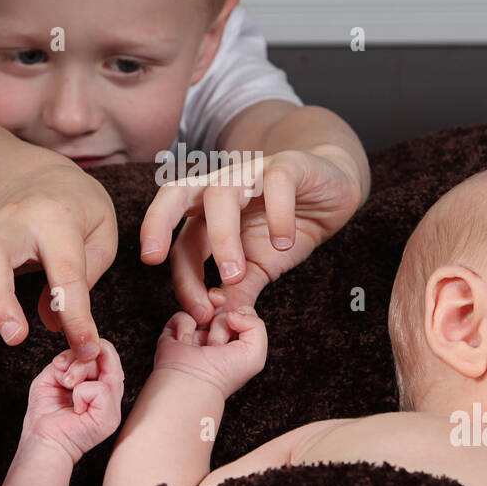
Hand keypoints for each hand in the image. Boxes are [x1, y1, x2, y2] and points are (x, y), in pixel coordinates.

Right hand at [0, 152, 117, 359]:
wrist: (46, 175)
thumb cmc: (80, 209)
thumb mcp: (103, 234)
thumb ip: (85, 277)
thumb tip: (53, 322)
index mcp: (59, 220)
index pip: (67, 272)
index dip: (76, 315)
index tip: (84, 348)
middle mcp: (17, 219)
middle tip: (14, 336)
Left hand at [21, 339, 124, 462]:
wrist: (41, 443)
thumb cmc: (44, 416)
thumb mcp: (52, 377)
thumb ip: (67, 362)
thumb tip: (79, 355)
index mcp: (99, 385)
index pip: (104, 353)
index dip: (82, 350)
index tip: (60, 364)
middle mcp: (110, 395)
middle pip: (108, 355)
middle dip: (80, 358)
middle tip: (63, 377)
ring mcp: (113, 407)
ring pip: (109, 369)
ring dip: (79, 371)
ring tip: (67, 386)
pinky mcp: (110, 418)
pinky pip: (100, 389)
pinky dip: (80, 393)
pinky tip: (75, 408)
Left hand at [140, 146, 362, 322]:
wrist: (333, 191)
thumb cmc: (288, 225)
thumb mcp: (261, 266)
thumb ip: (238, 289)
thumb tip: (217, 319)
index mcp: (207, 212)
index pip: (182, 244)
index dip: (184, 280)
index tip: (200, 313)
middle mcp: (222, 187)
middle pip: (175, 194)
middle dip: (156, 223)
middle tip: (152, 259)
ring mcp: (252, 172)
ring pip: (221, 193)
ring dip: (222, 236)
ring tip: (234, 273)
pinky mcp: (288, 166)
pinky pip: (275, 182)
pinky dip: (276, 213)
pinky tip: (283, 242)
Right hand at [152, 306, 266, 398]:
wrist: (192, 382)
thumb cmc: (223, 375)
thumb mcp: (255, 353)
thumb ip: (256, 325)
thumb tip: (232, 313)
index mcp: (237, 342)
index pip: (244, 312)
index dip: (242, 319)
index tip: (236, 340)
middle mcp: (217, 337)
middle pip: (225, 309)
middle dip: (223, 327)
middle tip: (218, 349)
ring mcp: (196, 334)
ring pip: (205, 309)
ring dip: (206, 330)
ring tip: (203, 348)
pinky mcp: (176, 331)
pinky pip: (184, 313)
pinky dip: (185, 327)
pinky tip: (186, 344)